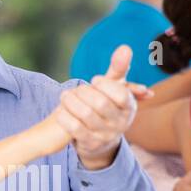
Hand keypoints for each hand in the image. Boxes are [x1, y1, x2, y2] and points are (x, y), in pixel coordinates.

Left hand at [54, 45, 147, 168]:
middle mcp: (120, 123)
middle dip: (85, 92)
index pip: (120, 94)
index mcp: (129, 107)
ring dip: (71, 101)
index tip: (94, 80)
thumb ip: (119, 68)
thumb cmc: (108, 106)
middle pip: (100, 104)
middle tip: (77, 88)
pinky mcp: (89, 144)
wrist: (100, 139)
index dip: (105, 85)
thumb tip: (125, 47)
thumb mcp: (115, 88)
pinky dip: (64, 116)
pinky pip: (74, 128)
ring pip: (85, 115)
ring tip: (64, 95)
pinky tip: (61, 109)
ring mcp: (105, 135)